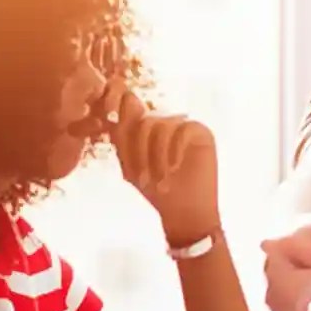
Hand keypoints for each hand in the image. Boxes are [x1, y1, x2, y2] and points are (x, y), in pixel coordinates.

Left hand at [100, 78, 219, 241]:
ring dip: (154, 157)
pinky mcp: (201, 132)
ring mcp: (183, 125)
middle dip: (136, 151)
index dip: (116, 99)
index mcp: (143, 127)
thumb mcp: (130, 165)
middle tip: (139, 179)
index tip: (109, 114)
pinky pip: (181, 130)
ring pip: (159, 126)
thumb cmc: (156, 191)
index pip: (128, 102)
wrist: (184, 212)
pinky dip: (172, 151)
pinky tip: (173, 169)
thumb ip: (122, 139)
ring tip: (158, 180)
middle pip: (141, 120)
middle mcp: (163, 121)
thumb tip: (114, 112)